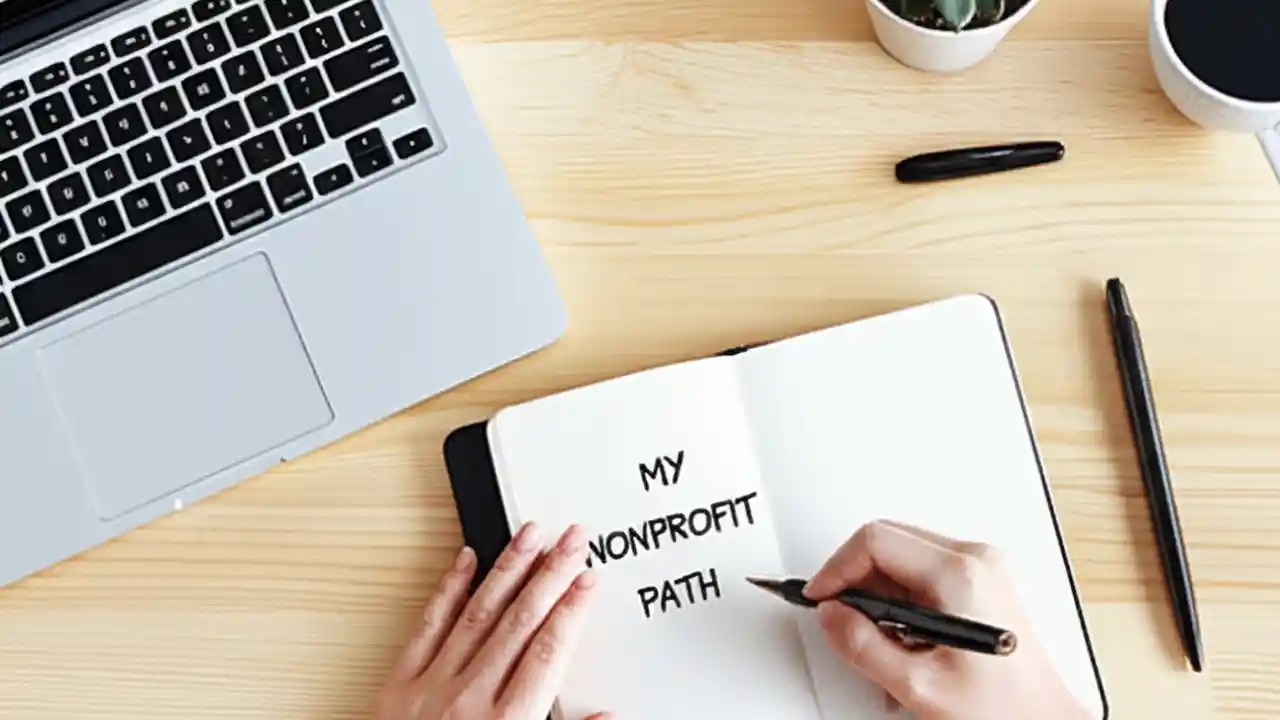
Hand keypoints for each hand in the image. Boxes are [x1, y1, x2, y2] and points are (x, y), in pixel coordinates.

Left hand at [376, 523, 611, 719]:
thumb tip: (607, 716)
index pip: (549, 651)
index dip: (572, 609)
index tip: (588, 578)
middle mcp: (469, 699)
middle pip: (520, 621)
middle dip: (551, 573)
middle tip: (571, 537)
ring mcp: (431, 687)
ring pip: (478, 613)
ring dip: (507, 568)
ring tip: (528, 533)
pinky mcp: (397, 686)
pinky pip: (427, 626)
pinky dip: (448, 590)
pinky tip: (465, 559)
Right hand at [805, 520, 1089, 719]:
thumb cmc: (1005, 710)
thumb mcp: (919, 685)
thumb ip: (863, 646)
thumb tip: (832, 615)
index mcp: (960, 575)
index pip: (876, 540)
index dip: (837, 568)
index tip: (821, 597)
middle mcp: (975, 560)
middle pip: (889, 540)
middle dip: (855, 576)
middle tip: (839, 615)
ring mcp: (982, 568)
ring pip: (903, 554)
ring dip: (877, 590)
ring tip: (878, 638)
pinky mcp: (982, 581)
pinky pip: (923, 570)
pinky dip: (900, 597)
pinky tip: (902, 636)